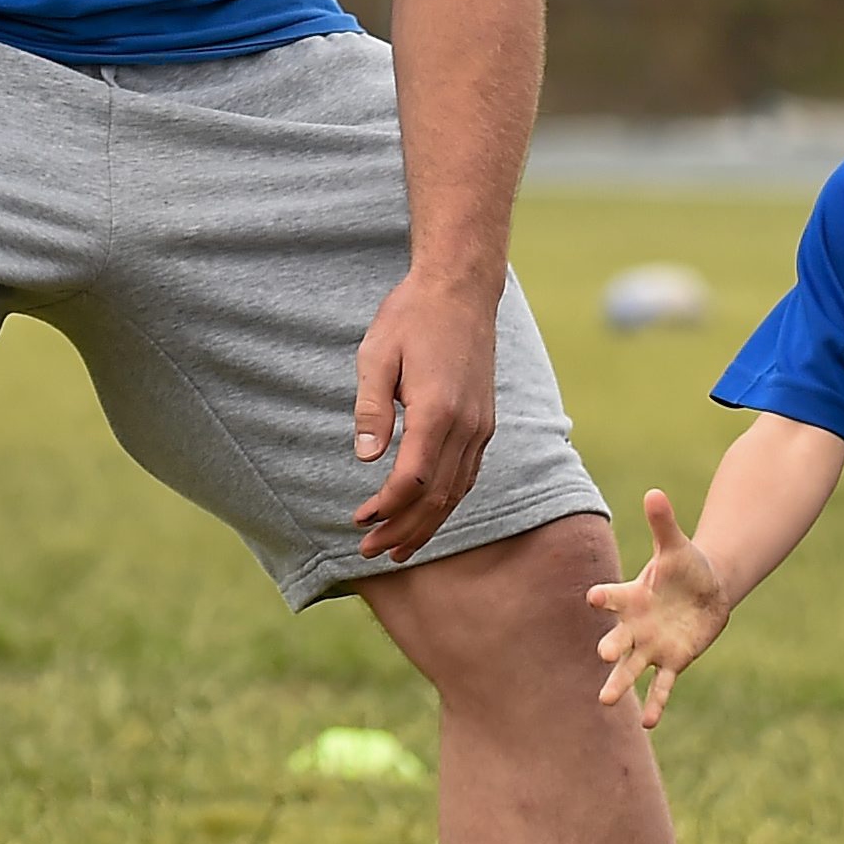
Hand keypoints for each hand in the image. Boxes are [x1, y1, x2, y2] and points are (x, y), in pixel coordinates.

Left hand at [349, 268, 501, 563]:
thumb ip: (371, 409)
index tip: (359, 521)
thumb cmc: (411, 318)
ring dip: (426, 525)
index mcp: (437, 411)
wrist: (461, 290)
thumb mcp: (376, 355)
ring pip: (456, 493)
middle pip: (437, 498)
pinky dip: (447, 503)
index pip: (413, 481)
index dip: (386, 509)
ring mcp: (481, 426)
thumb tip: (364, 459)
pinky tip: (428, 514)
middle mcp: (466, 426)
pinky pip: (468, 475)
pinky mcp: (485, 423)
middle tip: (370, 552)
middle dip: (403, 531)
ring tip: (398, 548)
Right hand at [585, 489, 728, 723]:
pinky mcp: (672, 662)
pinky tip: (647, 722)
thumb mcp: (676, 545)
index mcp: (633, 596)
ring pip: (632, 668)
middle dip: (612, 647)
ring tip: (605, 702)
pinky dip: (655, 703)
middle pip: (619, 638)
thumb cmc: (684, 565)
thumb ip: (663, 523)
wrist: (704, 591)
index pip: (614, 597)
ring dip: (619, 684)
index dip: (605, 597)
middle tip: (604, 655)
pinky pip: (661, 685)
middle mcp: (636, 626)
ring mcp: (652, 646)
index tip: (593, 597)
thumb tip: (655, 492)